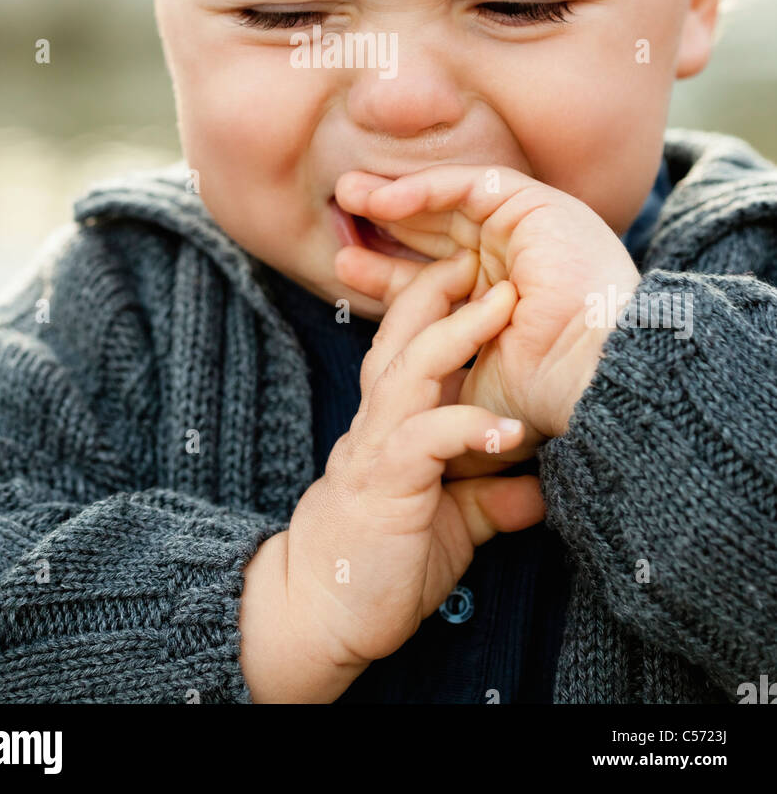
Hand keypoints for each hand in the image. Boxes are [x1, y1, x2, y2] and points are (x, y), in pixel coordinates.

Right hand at [280, 251, 545, 683]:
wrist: (322, 615)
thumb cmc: (383, 563)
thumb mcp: (451, 523)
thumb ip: (489, 500)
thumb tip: (541, 493)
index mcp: (394, 418)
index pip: (414, 343)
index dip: (446, 304)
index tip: (487, 270)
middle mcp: (381, 419)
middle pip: (404, 334)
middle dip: (442, 287)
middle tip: (485, 250)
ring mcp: (379, 446)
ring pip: (411, 369)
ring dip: (458, 333)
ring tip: (502, 305)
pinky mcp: (385, 482)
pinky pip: (427, 440)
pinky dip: (468, 429)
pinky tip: (510, 433)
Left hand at [334, 164, 641, 439]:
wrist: (591, 384)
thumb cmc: (542, 399)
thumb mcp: (467, 389)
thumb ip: (436, 379)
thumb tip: (395, 407)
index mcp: (505, 302)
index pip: (435, 278)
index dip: (390, 272)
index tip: (344, 268)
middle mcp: (517, 259)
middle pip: (438, 233)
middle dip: (387, 224)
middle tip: (339, 210)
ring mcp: (528, 230)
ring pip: (451, 202)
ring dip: (397, 197)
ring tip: (349, 195)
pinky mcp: (536, 205)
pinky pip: (470, 185)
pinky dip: (425, 189)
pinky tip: (385, 199)